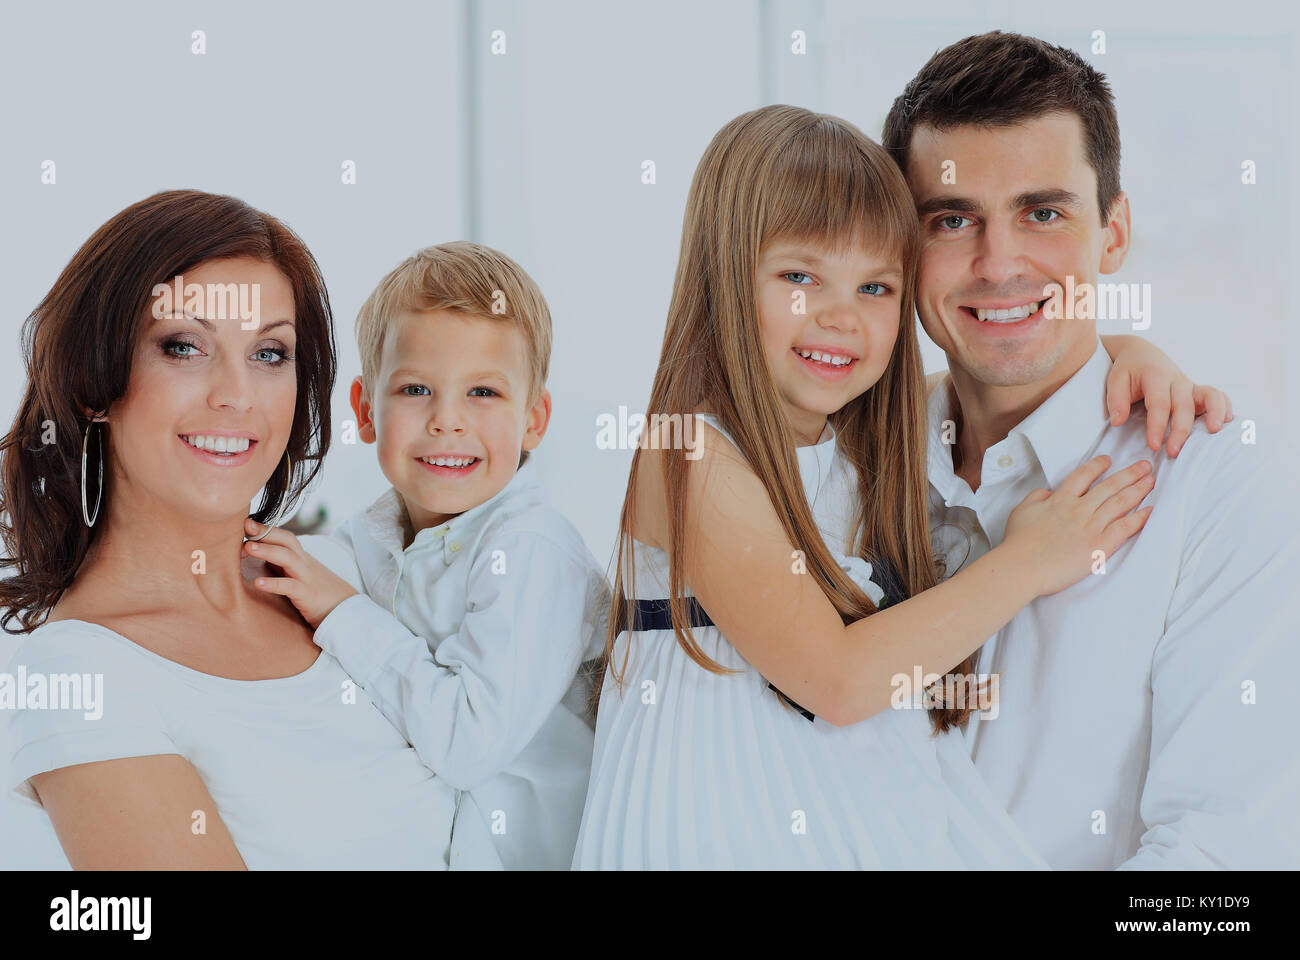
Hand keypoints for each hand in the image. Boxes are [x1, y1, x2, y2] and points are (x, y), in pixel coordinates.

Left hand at [243, 518, 358, 629]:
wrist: (345, 610)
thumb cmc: (317, 594)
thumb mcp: (298, 576)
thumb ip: (281, 566)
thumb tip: (253, 558)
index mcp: (301, 558)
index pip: (284, 537)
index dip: (266, 529)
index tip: (246, 523)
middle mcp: (304, 564)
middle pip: (287, 540)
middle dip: (266, 532)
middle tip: (245, 526)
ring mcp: (307, 578)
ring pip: (288, 558)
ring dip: (267, 551)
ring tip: (247, 548)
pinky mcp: (307, 595)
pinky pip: (290, 586)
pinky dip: (273, 583)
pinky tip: (257, 583)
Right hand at [1001, 454, 1154, 596]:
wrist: (1022, 566)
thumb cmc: (1018, 542)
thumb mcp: (1022, 510)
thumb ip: (1038, 497)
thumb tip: (1049, 493)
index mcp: (1060, 500)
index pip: (1083, 475)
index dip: (1097, 466)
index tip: (1108, 460)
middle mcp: (1079, 509)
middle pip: (1109, 486)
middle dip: (1129, 474)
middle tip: (1144, 466)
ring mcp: (1091, 527)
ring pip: (1120, 502)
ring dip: (1138, 490)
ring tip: (1150, 481)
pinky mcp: (1099, 546)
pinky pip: (1124, 528)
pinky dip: (1139, 518)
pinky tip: (1149, 510)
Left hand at [1105, 341, 1233, 456]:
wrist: (1142, 354)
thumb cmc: (1128, 370)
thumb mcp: (1116, 380)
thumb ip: (1116, 399)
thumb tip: (1119, 421)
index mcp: (1156, 376)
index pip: (1160, 403)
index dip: (1157, 425)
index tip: (1154, 445)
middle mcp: (1176, 380)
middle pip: (1184, 405)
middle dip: (1181, 430)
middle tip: (1174, 452)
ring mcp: (1190, 385)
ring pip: (1209, 396)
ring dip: (1215, 413)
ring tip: (1214, 431)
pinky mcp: (1197, 391)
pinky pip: (1217, 397)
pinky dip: (1224, 408)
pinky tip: (1226, 423)